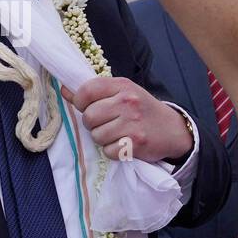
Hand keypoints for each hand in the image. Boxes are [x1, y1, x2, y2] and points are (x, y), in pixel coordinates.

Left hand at [62, 77, 191, 161]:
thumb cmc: (142, 110)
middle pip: (89, 117)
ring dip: (103, 138)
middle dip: (92, 124)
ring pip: (96, 136)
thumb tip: (64, 90)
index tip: (87, 106)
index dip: (80, 101)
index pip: (87, 90)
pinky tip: (124, 144)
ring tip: (117, 134)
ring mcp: (132, 124)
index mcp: (122, 86)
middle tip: (106, 123)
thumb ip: (95, 92)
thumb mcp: (122, 93)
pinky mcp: (136, 144)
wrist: (172, 130)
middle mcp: (127, 102)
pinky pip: (108, 151)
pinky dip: (113, 151)